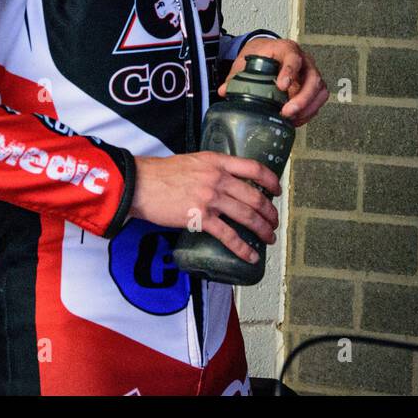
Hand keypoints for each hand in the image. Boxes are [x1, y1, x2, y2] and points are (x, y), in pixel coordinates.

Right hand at [129, 152, 281, 262]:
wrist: (139, 184)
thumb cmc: (162, 173)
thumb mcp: (194, 161)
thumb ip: (213, 168)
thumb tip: (227, 180)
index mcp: (218, 162)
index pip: (254, 168)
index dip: (271, 180)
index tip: (277, 190)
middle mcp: (219, 179)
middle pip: (255, 197)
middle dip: (270, 212)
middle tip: (275, 222)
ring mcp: (211, 199)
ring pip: (247, 216)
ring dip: (263, 229)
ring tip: (270, 238)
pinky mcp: (201, 218)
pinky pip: (228, 236)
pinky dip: (243, 248)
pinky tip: (251, 256)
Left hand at [219, 37, 328, 125]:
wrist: (269, 52)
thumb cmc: (260, 54)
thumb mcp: (245, 60)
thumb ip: (236, 76)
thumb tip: (224, 91)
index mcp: (286, 49)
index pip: (294, 58)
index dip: (290, 72)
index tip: (282, 86)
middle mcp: (304, 60)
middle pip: (313, 78)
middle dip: (303, 98)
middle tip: (288, 112)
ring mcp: (311, 73)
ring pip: (320, 90)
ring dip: (308, 107)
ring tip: (292, 120)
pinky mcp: (314, 86)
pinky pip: (318, 100)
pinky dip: (309, 112)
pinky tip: (296, 120)